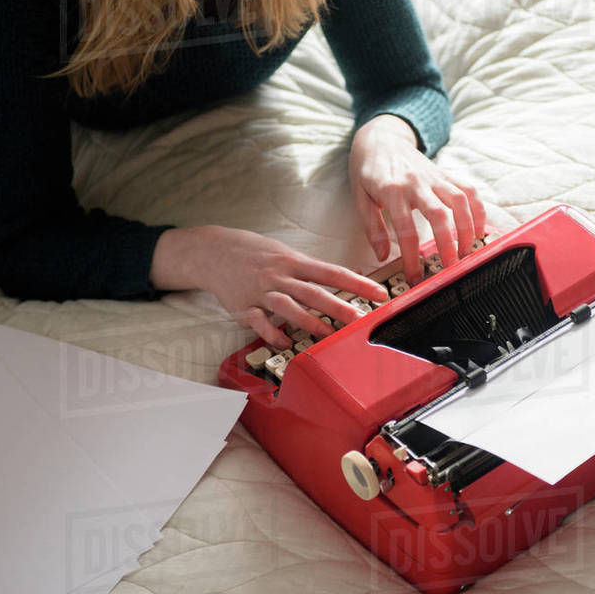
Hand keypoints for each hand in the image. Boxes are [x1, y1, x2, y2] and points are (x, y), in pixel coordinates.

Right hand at [150, 226, 388, 348]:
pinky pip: (259, 322)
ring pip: (288, 306)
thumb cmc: (257, 254)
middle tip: (359, 318)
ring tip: (327, 334)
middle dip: (337, 305)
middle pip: (313, 291)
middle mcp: (280, 276)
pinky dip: (271, 332)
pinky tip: (284, 342)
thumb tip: (348, 278)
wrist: (214, 251)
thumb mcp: (287, 253)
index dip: (357, 283)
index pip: (332, 273)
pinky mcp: (244, 307)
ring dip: (308, 321)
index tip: (380, 293)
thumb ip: (314, 270)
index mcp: (295, 262)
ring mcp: (261, 292)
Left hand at [349, 114, 485, 284]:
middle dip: (448, 244)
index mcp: (391, 190)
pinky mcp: (445, 174)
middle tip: (450, 267)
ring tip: (467, 252)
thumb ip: (373, 228)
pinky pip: (468, 190)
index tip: (415, 277)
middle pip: (439, 215)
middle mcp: (416, 182)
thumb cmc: (368, 170)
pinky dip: (478, 210)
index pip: (405, 230)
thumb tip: (383, 256)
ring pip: (460, 201)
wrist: (380, 138)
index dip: (412, 257)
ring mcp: (434, 176)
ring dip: (468, 228)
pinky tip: (479, 230)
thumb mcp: (360, 198)